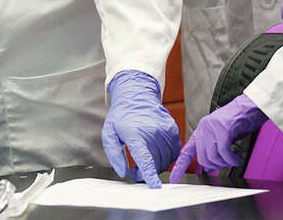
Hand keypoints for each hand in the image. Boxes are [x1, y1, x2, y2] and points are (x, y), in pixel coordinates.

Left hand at [101, 70, 181, 188]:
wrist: (136, 95)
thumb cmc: (121, 116)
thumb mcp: (109, 133)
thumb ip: (114, 154)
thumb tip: (123, 172)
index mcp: (135, 134)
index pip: (145, 159)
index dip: (150, 174)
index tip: (155, 186)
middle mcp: (152, 132)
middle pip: (155, 163)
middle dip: (145, 172)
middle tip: (135, 169)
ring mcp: (164, 130)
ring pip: (165, 159)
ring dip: (156, 165)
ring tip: (145, 159)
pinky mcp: (173, 129)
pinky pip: (174, 151)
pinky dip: (166, 157)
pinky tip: (156, 152)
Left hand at [169, 93, 265, 180]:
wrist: (251, 106)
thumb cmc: (240, 121)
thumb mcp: (222, 135)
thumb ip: (213, 149)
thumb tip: (209, 167)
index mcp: (201, 130)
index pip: (187, 151)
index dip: (180, 166)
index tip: (174, 179)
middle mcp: (204, 127)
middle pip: (202, 158)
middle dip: (216, 165)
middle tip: (227, 163)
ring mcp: (212, 127)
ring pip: (213, 157)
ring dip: (226, 163)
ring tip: (235, 158)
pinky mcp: (223, 128)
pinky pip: (224, 152)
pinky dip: (232, 159)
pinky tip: (237, 156)